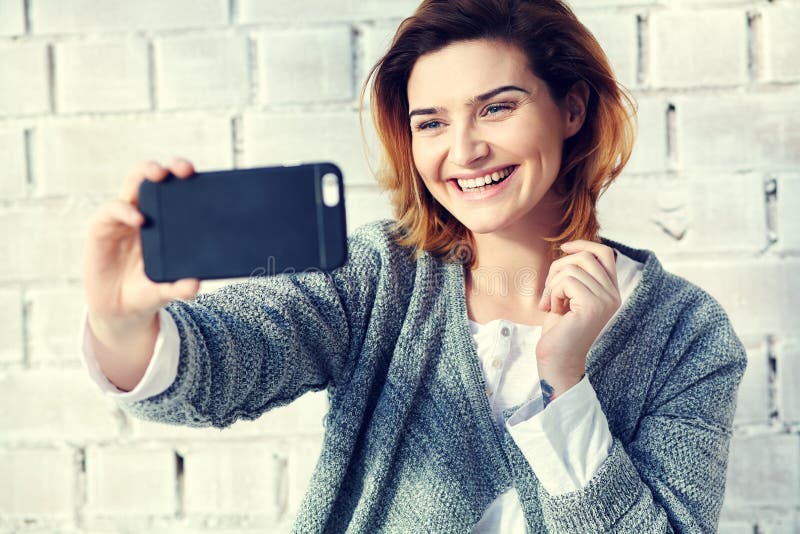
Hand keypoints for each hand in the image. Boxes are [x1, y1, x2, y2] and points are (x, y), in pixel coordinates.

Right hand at [83, 158, 200, 333]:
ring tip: (159, 175)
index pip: (175, 189)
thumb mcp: (166, 290)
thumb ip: (180, 287)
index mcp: (164, 221)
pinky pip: (110, 210)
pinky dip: (124, 210)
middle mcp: (143, 212)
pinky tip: (139, 219)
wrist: (119, 310)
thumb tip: (195, 285)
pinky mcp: (101, 228)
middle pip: (153, 177)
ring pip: (132, 183)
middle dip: (168, 166)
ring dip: (145, 172)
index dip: (185, 177)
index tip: (200, 175)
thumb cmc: (147, 290)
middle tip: (183, 169)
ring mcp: (122, 218)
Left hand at [535, 240, 620, 402]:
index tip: (563, 248)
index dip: (583, 244)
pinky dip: (553, 293)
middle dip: (558, 268)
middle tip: (549, 292)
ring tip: (551, 305)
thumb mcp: (568, 296)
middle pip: (585, 257)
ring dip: (553, 285)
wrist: (556, 360)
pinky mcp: (593, 305)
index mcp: (610, 291)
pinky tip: (554, 311)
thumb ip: (575, 276)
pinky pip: (567, 281)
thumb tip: (570, 249)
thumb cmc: (558, 330)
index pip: (604, 253)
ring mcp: (606, 300)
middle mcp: (613, 295)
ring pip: (573, 268)